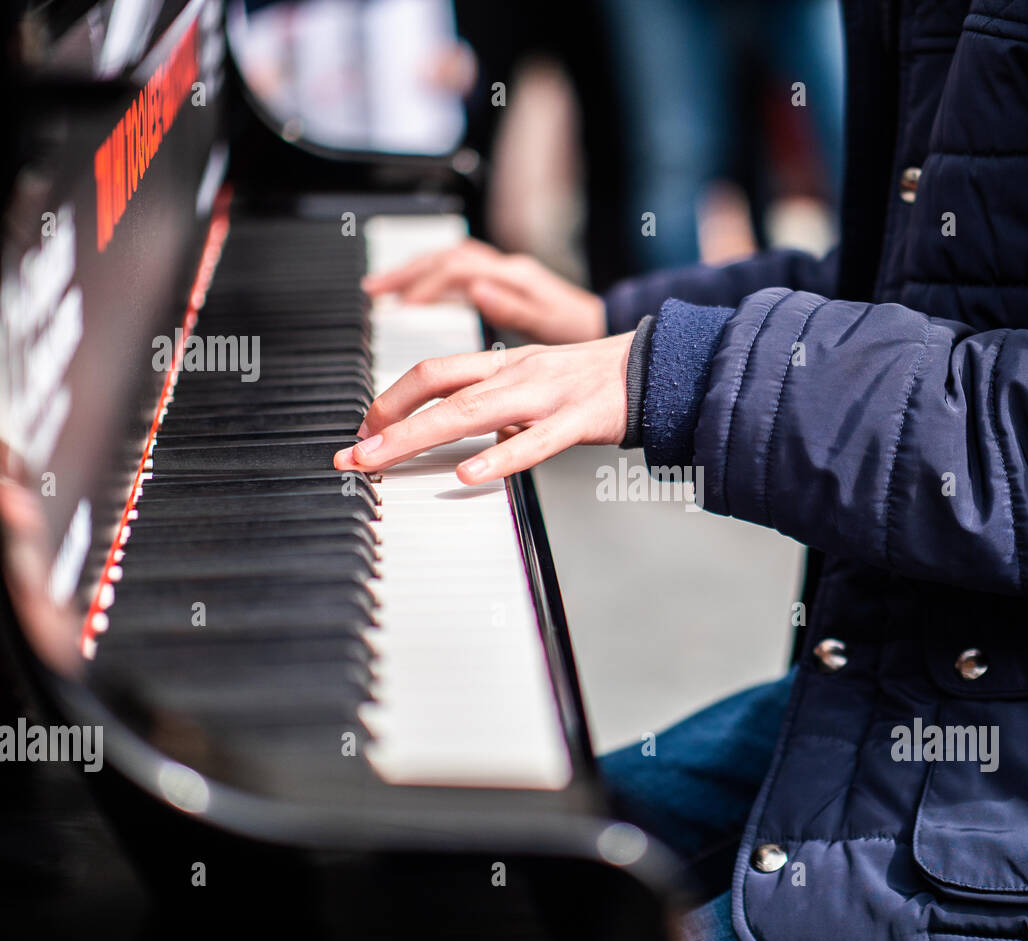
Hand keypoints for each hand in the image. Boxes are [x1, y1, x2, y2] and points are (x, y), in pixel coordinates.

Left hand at [333, 332, 633, 482]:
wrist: (659, 369)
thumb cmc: (594, 383)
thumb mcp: (535, 384)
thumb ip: (496, 404)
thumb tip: (456, 434)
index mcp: (503, 362)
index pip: (432, 373)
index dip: (391, 399)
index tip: (364, 431)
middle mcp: (516, 371)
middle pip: (436, 387)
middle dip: (387, 423)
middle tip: (353, 455)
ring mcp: (546, 393)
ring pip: (470, 411)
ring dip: (416, 437)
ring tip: (381, 462)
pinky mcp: (579, 418)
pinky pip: (535, 442)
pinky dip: (499, 458)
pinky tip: (470, 475)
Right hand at [362, 238, 606, 345]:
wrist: (613, 337)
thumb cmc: (587, 338)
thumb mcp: (556, 328)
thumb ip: (517, 310)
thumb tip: (476, 289)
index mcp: (517, 277)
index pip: (458, 269)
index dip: (423, 283)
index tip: (395, 305)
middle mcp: (509, 269)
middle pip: (447, 258)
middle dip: (406, 272)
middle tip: (373, 292)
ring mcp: (507, 275)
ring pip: (449, 261)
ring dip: (413, 272)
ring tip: (379, 291)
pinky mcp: (505, 285)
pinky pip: (459, 273)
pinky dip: (431, 281)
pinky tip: (412, 298)